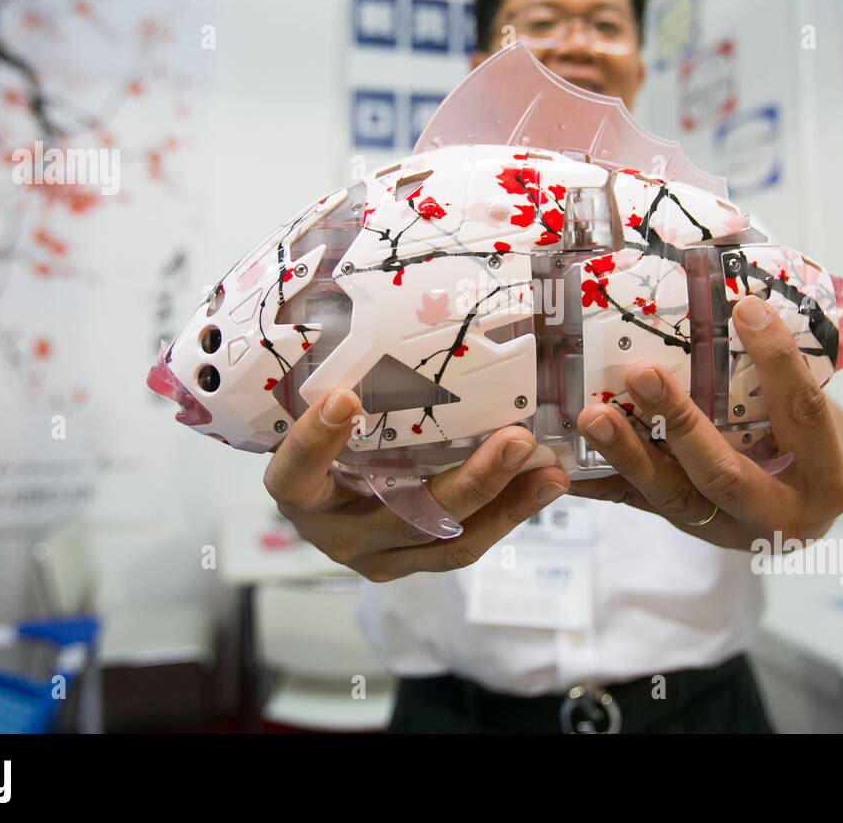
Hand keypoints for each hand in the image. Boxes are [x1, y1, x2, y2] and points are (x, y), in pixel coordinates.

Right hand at [263, 389, 570, 580]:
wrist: (329, 496)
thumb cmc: (328, 434)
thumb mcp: (317, 408)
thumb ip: (339, 372)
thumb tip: (352, 282)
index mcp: (300, 493)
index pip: (293, 474)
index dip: (314, 443)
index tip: (343, 398)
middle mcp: (337, 532)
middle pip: (399, 517)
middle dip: (467, 481)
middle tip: (515, 439)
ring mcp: (381, 554)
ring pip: (446, 538)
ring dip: (504, 501)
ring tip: (548, 469)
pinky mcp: (418, 560)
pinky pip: (467, 543)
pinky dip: (510, 512)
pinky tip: (544, 481)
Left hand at [571, 294, 842, 548]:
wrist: (800, 512)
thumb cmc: (809, 449)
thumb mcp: (815, 413)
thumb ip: (784, 372)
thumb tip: (742, 294)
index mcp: (828, 480)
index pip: (802, 416)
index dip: (777, 362)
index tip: (745, 309)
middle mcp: (778, 516)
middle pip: (724, 473)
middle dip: (680, 425)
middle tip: (642, 375)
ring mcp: (726, 530)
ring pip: (671, 496)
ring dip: (628, 454)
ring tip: (593, 416)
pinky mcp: (687, 529)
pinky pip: (637, 506)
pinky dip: (602, 481)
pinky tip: (566, 461)